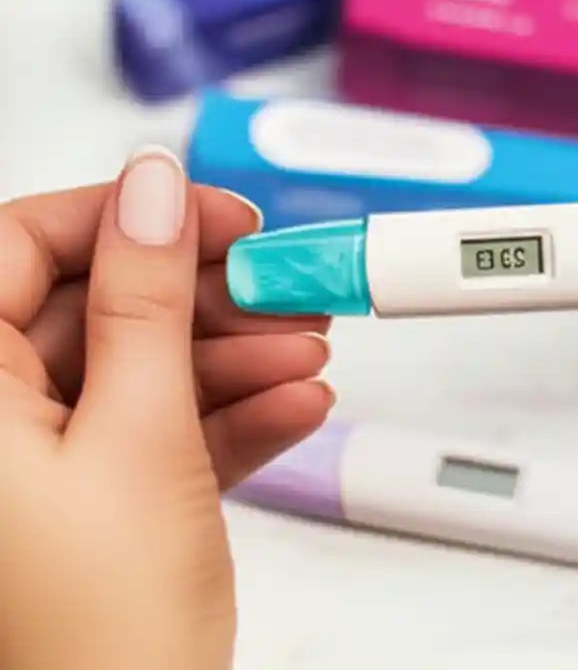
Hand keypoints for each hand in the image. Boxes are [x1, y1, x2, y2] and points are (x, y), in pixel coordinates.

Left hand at [0, 148, 333, 668]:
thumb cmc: (98, 635)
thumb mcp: (139, 440)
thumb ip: (145, 303)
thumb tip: (152, 191)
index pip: (16, 246)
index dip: (125, 216)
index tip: (214, 212)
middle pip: (90, 310)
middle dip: (198, 297)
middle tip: (282, 284)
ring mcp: (39, 468)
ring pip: (133, 372)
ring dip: (230, 359)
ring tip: (309, 350)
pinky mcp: (93, 505)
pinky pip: (155, 433)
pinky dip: (226, 419)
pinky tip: (294, 405)